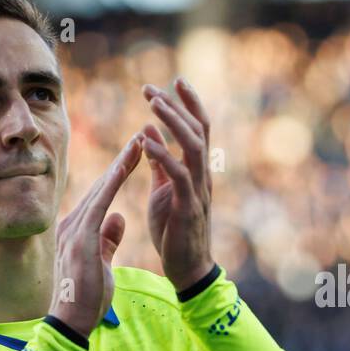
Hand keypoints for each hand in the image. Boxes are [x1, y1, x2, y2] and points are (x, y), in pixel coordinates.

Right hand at [47, 134, 140, 337]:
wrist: (72, 321)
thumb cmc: (87, 297)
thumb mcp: (102, 262)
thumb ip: (108, 239)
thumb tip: (119, 218)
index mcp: (78, 230)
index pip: (102, 195)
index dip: (119, 173)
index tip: (136, 154)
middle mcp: (72, 224)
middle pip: (101, 186)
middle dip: (121, 161)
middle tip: (139, 137)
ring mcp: (73, 231)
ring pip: (100, 190)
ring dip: (119, 165)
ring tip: (137, 143)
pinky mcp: (79, 239)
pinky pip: (98, 205)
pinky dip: (110, 185)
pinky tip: (123, 168)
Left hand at [138, 78, 214, 292]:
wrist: (186, 269)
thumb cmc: (174, 230)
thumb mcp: (163, 189)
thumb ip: (158, 160)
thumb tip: (147, 129)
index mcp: (197, 170)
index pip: (198, 129)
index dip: (188, 103)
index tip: (173, 81)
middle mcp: (202, 176)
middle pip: (199, 130)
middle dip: (178, 105)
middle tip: (153, 87)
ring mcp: (198, 191)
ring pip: (194, 147)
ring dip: (173, 123)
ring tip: (154, 104)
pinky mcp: (188, 207)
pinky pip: (179, 175)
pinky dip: (164, 155)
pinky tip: (146, 141)